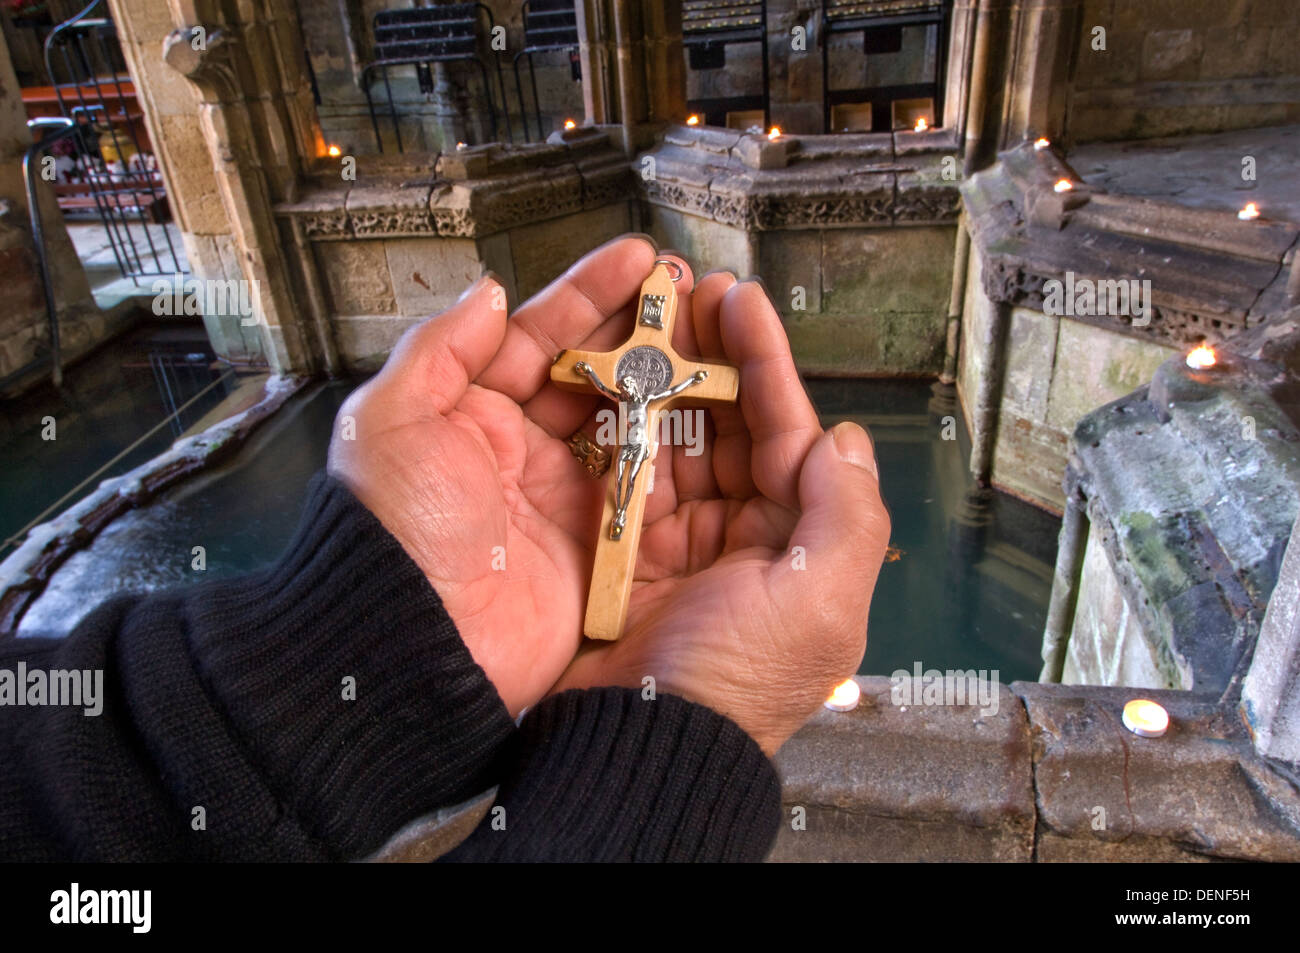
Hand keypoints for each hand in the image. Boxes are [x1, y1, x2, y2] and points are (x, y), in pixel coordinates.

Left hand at [328, 236, 667, 716]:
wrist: (418, 640)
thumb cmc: (394, 531)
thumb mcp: (390, 422)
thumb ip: (439, 348)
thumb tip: (486, 293)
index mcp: (471, 414)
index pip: (537, 338)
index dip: (587, 296)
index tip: (636, 262)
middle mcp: (522, 450)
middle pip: (593, 375)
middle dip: (640, 331)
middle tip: (687, 293)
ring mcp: (563, 496)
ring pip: (627, 423)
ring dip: (666, 382)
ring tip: (710, 341)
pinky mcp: (596, 543)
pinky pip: (644, 487)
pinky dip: (675, 452)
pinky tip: (705, 415)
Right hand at [552, 273, 890, 754]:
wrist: (640, 743)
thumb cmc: (731, 686)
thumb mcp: (820, 600)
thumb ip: (848, 512)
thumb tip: (848, 440)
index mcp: (800, 547)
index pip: (790, 432)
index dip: (767, 363)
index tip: (744, 306)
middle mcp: (747, 541)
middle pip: (732, 426)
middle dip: (712, 360)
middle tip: (684, 300)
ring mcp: (684, 545)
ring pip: (678, 442)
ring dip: (664, 384)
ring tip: (645, 329)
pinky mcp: (628, 555)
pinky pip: (627, 477)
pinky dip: (619, 432)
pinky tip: (608, 389)